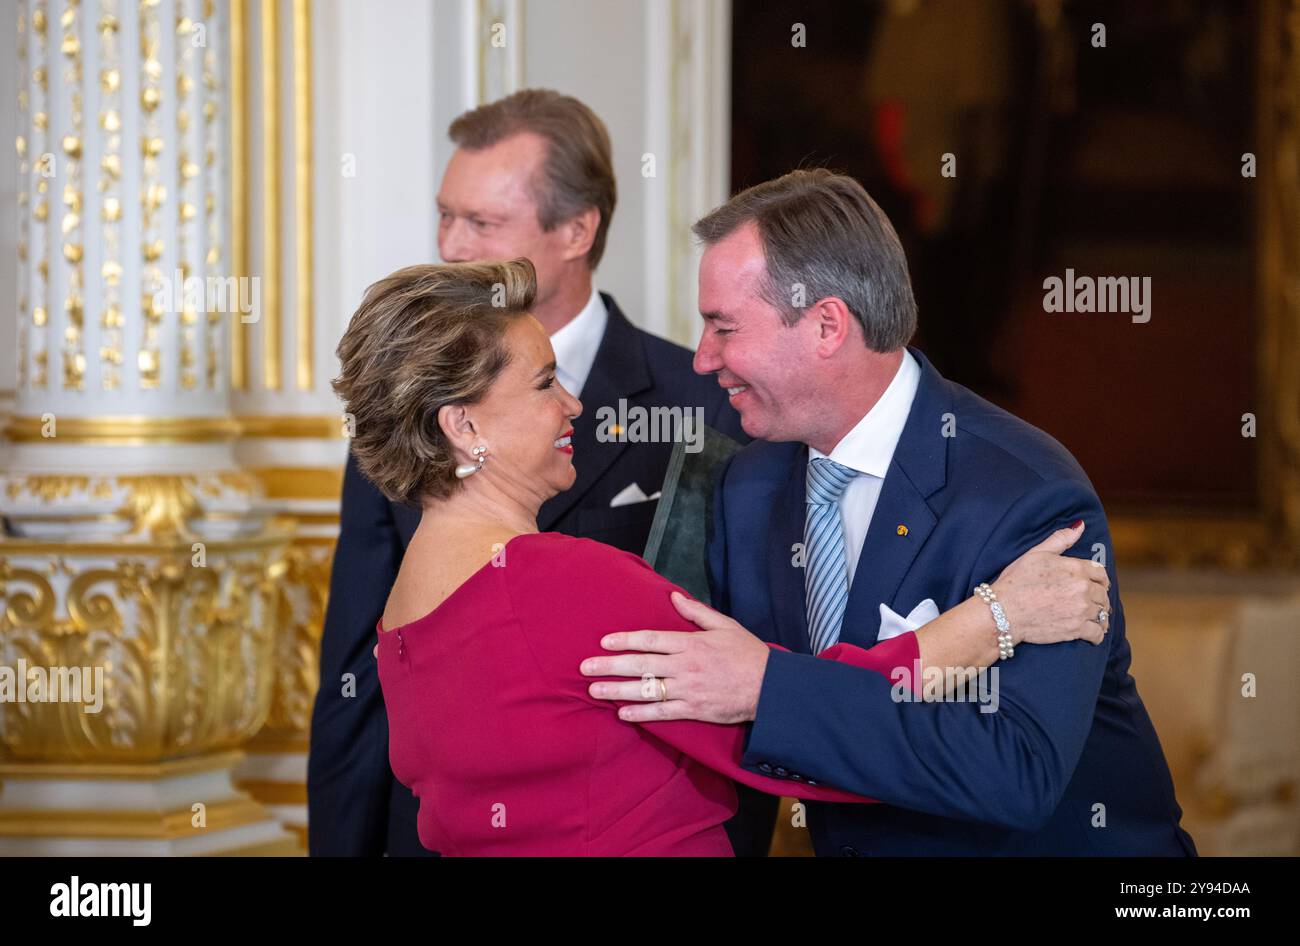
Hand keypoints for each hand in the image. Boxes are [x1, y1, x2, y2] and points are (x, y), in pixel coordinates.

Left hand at [579, 592, 770, 723]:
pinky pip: (663, 713)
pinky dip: (641, 714)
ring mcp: (689, 689)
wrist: (769, 687)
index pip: (651, 639)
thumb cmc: (747, 653)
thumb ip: (696, 612)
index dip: (625, 640)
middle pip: (641, 665)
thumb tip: (673, 596)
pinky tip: (622, 713)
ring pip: (647, 690)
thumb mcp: (724, 625)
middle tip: (586, 666)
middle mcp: (686, 666)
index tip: (604, 642)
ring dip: (618, 690)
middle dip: (611, 665)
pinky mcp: (694, 710)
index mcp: (691, 643)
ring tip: (595, 690)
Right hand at [991, 520, 1111, 645]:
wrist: (1003, 612)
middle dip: (1099, 599)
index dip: (1100, 580)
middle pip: (1103, 594)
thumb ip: (1060, 540)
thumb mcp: (1035, 554)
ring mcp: (1081, 609)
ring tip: (1092, 619)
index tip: (1097, 585)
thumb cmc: (1016, 581)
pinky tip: (1090, 633)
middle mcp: (1082, 588)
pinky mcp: (1077, 629)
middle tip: (1091, 603)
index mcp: (1075, 568)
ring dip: (1099, 617)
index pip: (1100, 573)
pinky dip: (1096, 634)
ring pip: (1102, 614)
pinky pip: (1098, 634)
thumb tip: (1080, 526)